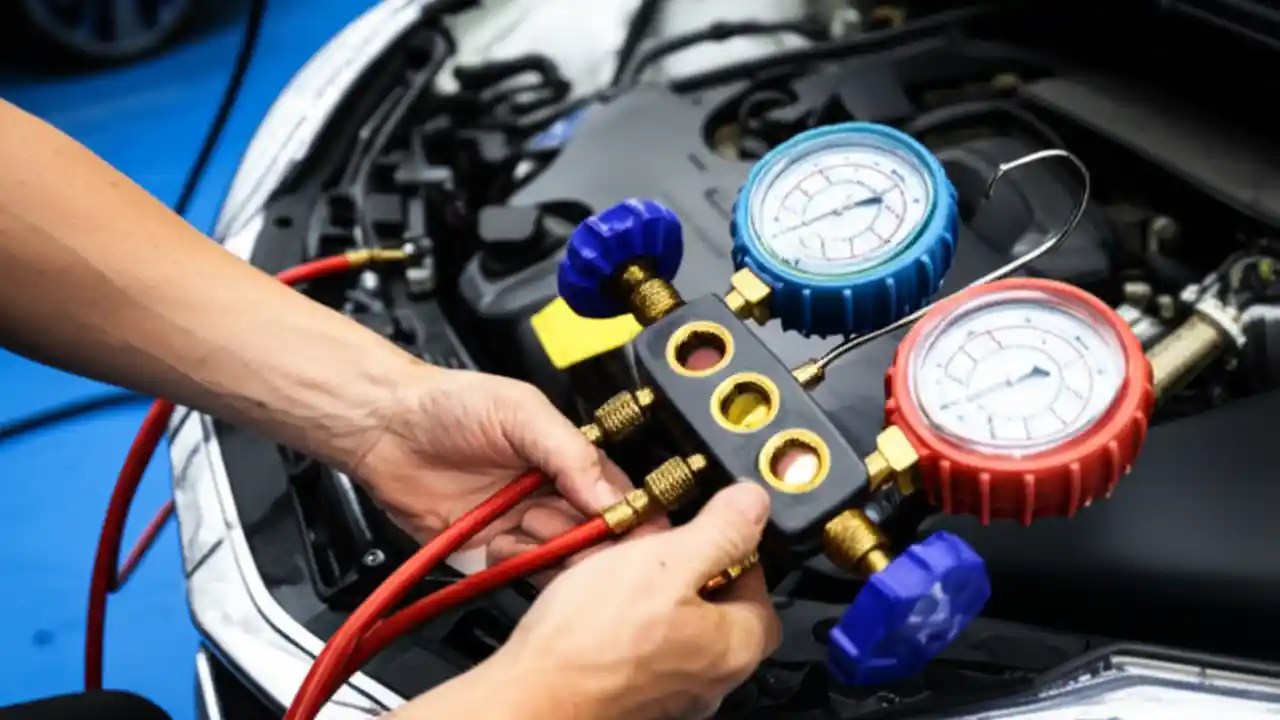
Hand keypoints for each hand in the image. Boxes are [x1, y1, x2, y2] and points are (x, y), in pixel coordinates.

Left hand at [340, 364, 632, 565]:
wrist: (384, 428)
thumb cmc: (449, 404)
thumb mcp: (520, 412)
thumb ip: (569, 451)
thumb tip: (610, 493)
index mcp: (570, 460)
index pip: (618, 496)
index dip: (632, 516)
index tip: (636, 529)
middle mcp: (551, 497)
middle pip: (596, 537)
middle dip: (594, 542)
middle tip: (584, 537)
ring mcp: (521, 526)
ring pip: (561, 560)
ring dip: (553, 553)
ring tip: (530, 526)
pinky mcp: (490, 552)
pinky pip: (520, 573)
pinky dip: (518, 565)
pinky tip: (502, 544)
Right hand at [392, 483, 780, 719]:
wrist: (531, 695)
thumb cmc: (592, 641)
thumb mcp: (665, 561)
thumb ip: (721, 529)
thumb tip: (754, 504)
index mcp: (735, 645)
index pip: (758, 583)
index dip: (732, 545)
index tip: (706, 524)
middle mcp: (711, 678)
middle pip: (713, 603)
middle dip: (682, 564)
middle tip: (653, 543)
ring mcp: (671, 693)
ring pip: (671, 621)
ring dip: (647, 588)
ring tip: (615, 566)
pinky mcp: (633, 697)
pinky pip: (640, 645)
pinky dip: (622, 618)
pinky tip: (593, 603)